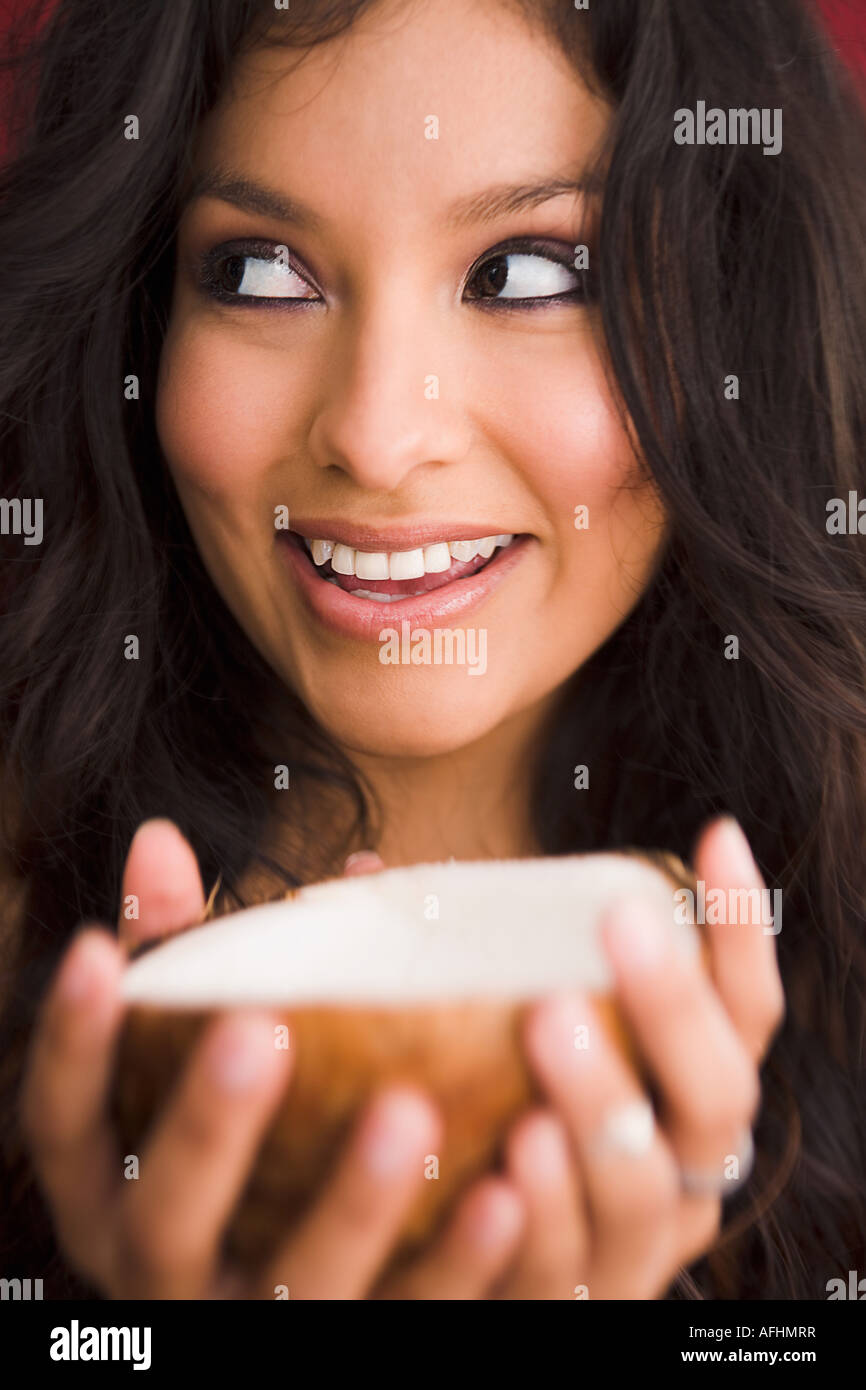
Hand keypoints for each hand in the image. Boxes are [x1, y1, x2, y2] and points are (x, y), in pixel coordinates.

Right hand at [19, 823, 524, 1297]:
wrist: (285, 1287)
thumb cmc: (232, 1139)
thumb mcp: (186, 1059)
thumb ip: (180, 957)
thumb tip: (161, 840)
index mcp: (111, 1185)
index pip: (64, 1116)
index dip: (72, 1037)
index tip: (95, 948)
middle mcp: (164, 1265)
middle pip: (169, 1208)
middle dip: (209, 1122)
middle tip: (260, 1027)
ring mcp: (255, 1321)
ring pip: (296, 1279)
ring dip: (354, 1198)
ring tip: (408, 1108)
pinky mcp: (356, 1347)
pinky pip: (411, 1315)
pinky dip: (459, 1260)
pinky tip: (506, 1191)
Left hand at [492, 816, 784, 1298]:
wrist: (464, 1269)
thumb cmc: (494, 1123)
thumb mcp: (505, 1040)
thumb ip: (459, 962)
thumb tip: (368, 872)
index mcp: (684, 1096)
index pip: (745, 1012)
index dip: (741, 928)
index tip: (714, 836)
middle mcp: (682, 1172)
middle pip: (717, 1093)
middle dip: (673, 1004)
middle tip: (617, 924)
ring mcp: (634, 1249)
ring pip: (646, 1186)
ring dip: (605, 1101)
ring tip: (549, 1021)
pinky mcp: (574, 1309)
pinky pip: (567, 1269)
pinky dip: (548, 1212)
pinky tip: (508, 1154)